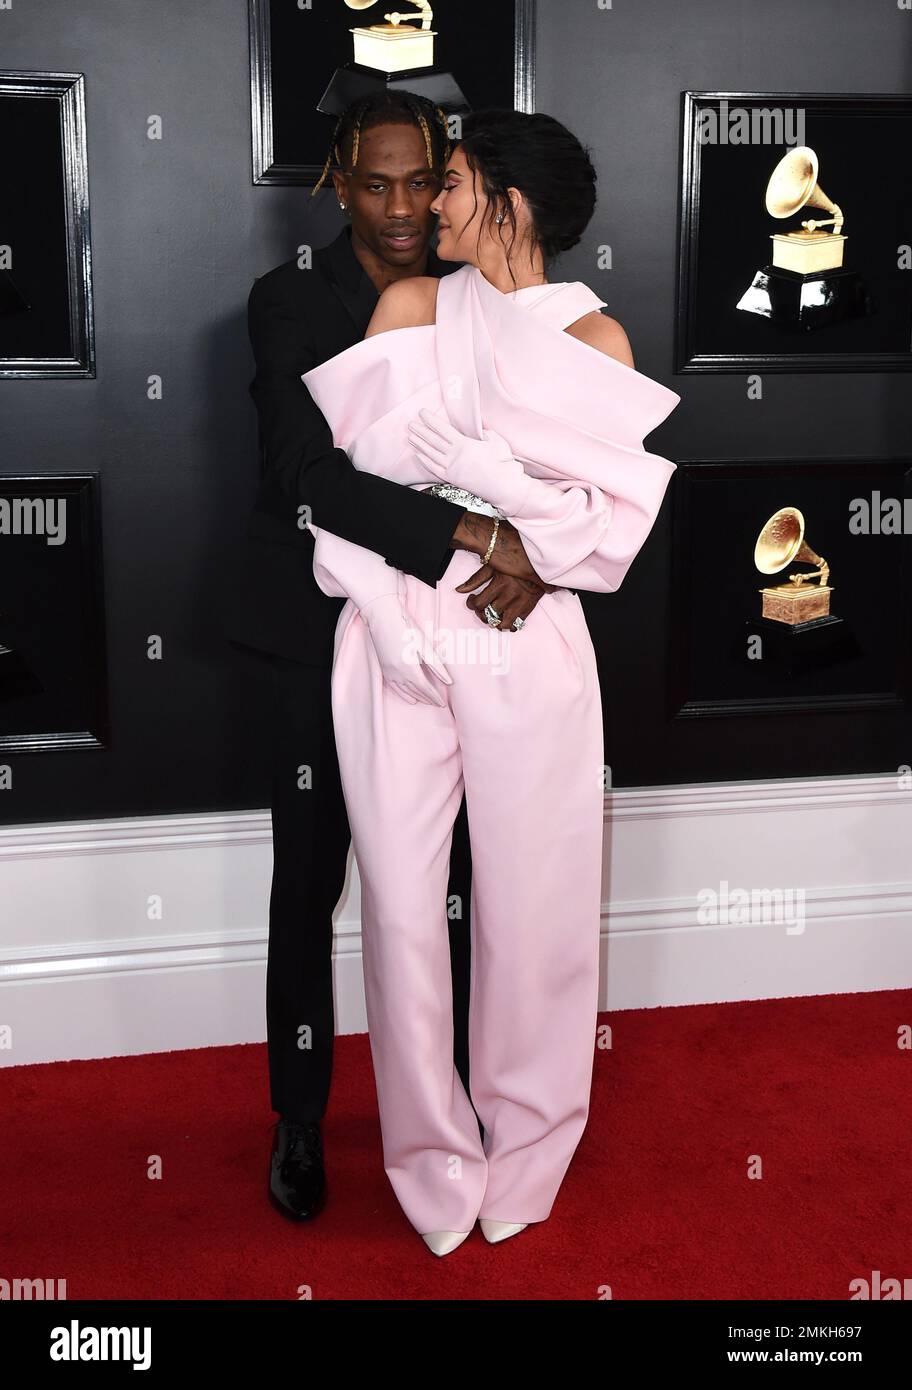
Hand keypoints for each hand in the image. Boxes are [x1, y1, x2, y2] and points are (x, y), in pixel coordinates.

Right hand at [359, 593, 451, 705]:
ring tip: (426, 702)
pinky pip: (394, 687)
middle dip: (427, 698)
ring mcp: (389, 672)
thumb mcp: (424, 645)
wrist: (382, 617)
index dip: (434, 697)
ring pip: (404, 691)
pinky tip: (409, 698)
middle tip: (437, 703)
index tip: (442, 703)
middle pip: (415, 691)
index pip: (425, 688)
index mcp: (409, 668)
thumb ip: (436, 665)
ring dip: (416, 697)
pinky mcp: (384, 668)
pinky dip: (402, 694)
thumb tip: (449, 681)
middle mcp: (397, 673)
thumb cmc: (405, 627)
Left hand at [408, 409, 530, 514]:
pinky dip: (425, 461)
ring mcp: (452, 468)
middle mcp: (455, 456)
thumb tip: (482, 432)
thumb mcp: (497, 441)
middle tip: (410, 424)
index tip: (422, 413)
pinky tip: (418, 454)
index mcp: (464, 444)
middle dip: (421, 431)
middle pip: (433, 441)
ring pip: (431, 454)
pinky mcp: (452, 479)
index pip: (442, 429)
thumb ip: (487, 434)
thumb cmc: (503, 463)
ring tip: (410, 437)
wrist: (503, 486)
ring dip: (419, 445)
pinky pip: (434, 469)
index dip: (431, 420)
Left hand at [455, 565, 558, 628]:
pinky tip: (504, 617)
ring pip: (501, 624)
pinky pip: (515, 625)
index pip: (479, 604)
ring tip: (492, 614)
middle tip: (481, 607)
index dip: (472, 604)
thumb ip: (476, 579)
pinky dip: (508, 625)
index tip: (472, 600)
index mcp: (500, 584)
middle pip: (488, 616)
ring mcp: (519, 604)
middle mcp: (510, 596)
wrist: (539, 564)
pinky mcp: (527, 609)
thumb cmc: (514, 562)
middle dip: (481, 613)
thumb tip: (459, 590)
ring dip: (494, 621)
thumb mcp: (494, 566)